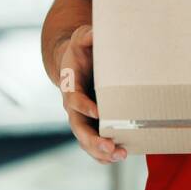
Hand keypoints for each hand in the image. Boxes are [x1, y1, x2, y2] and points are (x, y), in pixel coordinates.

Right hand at [57, 24, 126, 163]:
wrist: (75, 63)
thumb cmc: (81, 50)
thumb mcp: (81, 38)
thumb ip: (86, 36)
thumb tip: (95, 31)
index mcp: (70, 87)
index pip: (74, 100)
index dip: (85, 107)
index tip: (100, 113)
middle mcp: (73, 107)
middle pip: (78, 128)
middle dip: (93, 139)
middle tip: (110, 146)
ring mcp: (81, 118)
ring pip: (86, 140)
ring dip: (101, 152)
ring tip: (120, 156)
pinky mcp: (91, 123)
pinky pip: (94, 143)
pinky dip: (104, 154)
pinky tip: (120, 157)